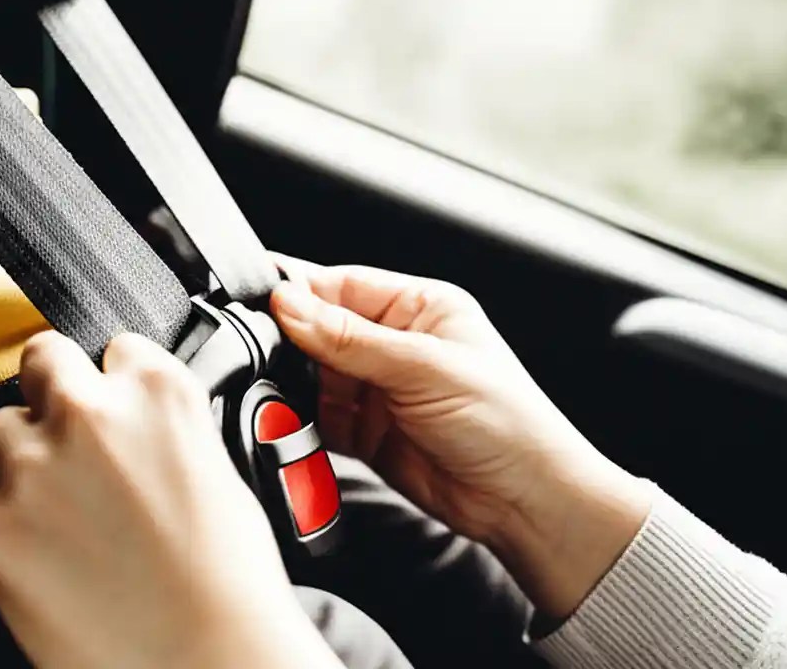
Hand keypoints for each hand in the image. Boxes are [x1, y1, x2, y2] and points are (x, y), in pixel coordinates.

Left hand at [0, 331, 341, 668]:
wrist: (206, 663)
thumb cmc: (228, 585)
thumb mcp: (216, 471)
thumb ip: (163, 427)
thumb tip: (130, 423)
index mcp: (159, 392)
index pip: (113, 348)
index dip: (112, 384)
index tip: (115, 412)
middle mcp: (91, 413)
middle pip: (41, 362)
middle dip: (53, 396)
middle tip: (70, 446)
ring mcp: (35, 466)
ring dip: (20, 460)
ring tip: (57, 513)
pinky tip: (24, 540)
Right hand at [271, 257, 651, 617]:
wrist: (525, 501)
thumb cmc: (506, 423)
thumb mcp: (422, 367)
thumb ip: (349, 338)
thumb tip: (289, 303)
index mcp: (418, 307)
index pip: (341, 285)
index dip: (299, 292)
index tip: (262, 303)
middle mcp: (394, 343)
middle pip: (318, 329)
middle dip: (290, 342)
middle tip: (262, 352)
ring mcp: (377, 389)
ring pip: (311, 375)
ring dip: (292, 385)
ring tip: (279, 392)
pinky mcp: (364, 432)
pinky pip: (316, 419)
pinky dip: (298, 422)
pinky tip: (291, 422)